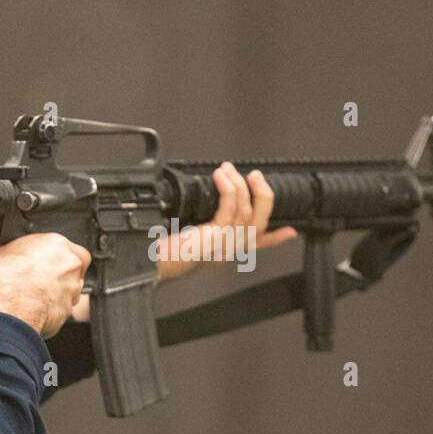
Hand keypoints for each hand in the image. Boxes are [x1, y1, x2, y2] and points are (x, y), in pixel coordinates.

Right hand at [0, 233, 91, 337]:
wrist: (12, 308)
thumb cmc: (6, 280)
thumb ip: (5, 245)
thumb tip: (0, 246)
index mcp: (56, 243)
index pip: (66, 246)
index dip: (54, 255)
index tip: (43, 261)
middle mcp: (70, 263)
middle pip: (73, 266)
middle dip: (60, 272)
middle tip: (41, 278)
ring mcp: (73, 286)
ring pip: (70, 288)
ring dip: (57, 290)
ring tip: (37, 294)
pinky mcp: (69, 307)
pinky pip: (63, 306)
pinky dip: (53, 307)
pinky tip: (38, 306)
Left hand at [154, 162, 298, 282]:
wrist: (142, 264)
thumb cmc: (156, 250)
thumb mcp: (182, 234)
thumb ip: (198, 224)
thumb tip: (204, 204)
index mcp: (222, 253)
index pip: (256, 247)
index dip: (276, 239)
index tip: (291, 231)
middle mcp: (226, 252)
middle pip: (260, 225)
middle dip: (263, 196)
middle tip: (256, 176)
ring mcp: (221, 247)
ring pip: (247, 213)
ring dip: (240, 185)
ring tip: (229, 169)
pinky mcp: (212, 239)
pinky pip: (230, 210)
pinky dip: (229, 189)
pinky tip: (221, 177)